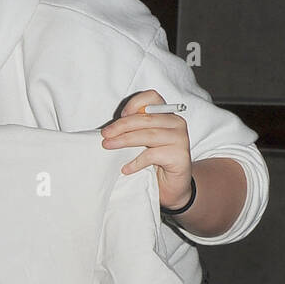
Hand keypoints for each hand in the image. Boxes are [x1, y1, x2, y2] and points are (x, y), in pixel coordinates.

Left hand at [100, 90, 193, 210]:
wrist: (172, 186)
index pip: (152, 97)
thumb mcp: (143, 142)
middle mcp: (176, 123)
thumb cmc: (155, 162)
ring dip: (124, 140)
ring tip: (108, 146)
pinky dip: (136, 162)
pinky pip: (153, 155)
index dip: (135, 103)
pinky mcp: (179, 155)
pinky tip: (125, 169)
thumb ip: (135, 129)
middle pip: (146, 118)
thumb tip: (110, 129)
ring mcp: (180, 138)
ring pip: (148, 135)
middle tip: (105, 135)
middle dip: (121, 126)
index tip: (120, 115)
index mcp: (166, 115)